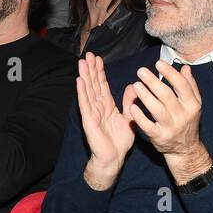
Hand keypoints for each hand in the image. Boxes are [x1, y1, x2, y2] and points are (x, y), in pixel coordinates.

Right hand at [75, 52, 134, 189]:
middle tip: (87, 54)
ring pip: (87, 91)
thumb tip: (133, 86)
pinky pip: (85, 104)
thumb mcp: (129, 117)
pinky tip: (79, 81)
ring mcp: (92, 113)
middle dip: (90, 69)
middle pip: (93, 84)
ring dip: (84, 76)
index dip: (99, 71)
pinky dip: (82, 92)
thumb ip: (129, 102)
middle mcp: (97, 107)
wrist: (113, 158)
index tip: (97, 58)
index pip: (102, 85)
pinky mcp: (89, 120)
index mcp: (107, 105)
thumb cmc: (119, 141)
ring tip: (81, 62)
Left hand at [123, 60, 211, 183]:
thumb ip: (189, 86)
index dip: (170, 73)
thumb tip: (185, 68)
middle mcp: (182, 115)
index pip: (181, 85)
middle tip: (141, 71)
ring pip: (157, 109)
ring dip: (145, 96)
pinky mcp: (159, 137)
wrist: (185, 148)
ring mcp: (171, 127)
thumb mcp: (193, 104)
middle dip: (153, 82)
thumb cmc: (187, 121)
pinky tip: (132, 106)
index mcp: (192, 105)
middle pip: (167, 95)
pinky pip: (148, 126)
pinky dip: (140, 117)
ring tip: (136, 85)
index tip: (158, 63)